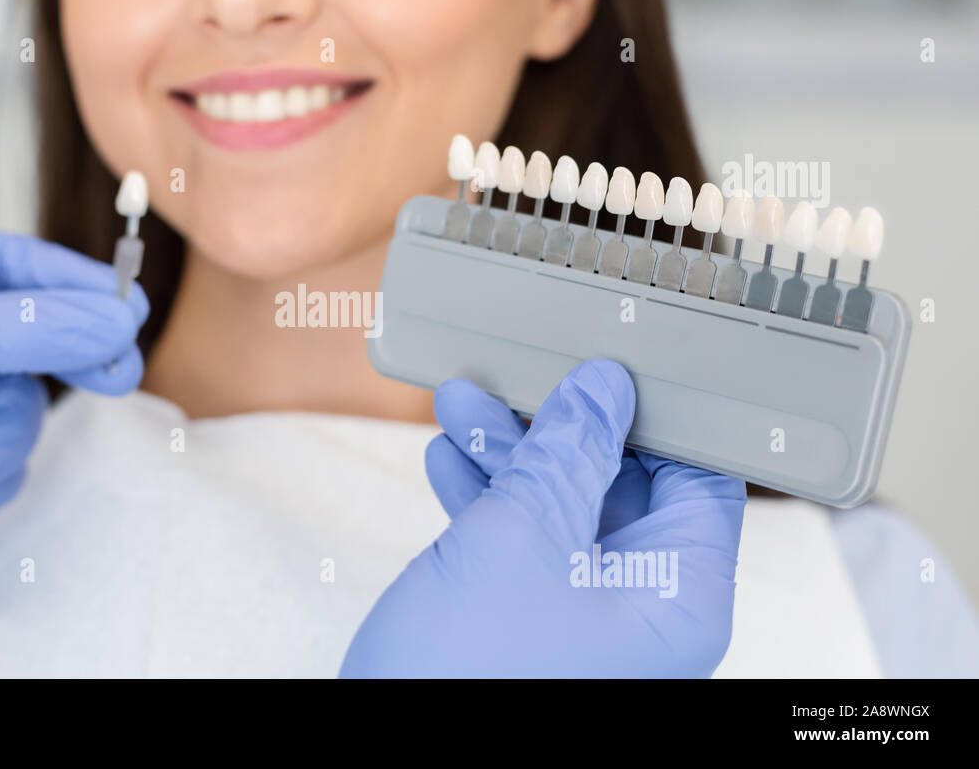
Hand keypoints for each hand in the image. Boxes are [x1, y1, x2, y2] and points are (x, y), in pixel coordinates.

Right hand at [341, 359, 745, 676]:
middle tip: (522, 373)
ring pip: (561, 510)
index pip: (698, 481)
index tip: (615, 362)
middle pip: (621, 486)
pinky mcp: (528, 624)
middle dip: (561, 426)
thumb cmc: (470, 668)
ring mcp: (581, 620)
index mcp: (674, 599)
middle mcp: (639, 612)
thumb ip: (567, 452)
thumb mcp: (522, 535)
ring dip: (510, 453)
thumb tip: (603, 388)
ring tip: (460, 401)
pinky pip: (520, 545)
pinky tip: (447, 457)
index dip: (659, 415)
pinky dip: (486, 498)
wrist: (393, 761)